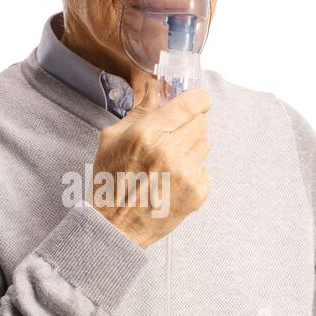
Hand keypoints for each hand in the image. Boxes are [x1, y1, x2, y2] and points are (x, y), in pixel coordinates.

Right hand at [90, 82, 210, 248]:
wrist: (116, 227)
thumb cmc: (110, 182)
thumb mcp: (113, 139)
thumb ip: (140, 111)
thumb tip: (158, 88)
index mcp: (146, 134)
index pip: (191, 103)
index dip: (197, 99)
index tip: (196, 101)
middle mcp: (169, 152)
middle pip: (201, 122)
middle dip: (189, 124)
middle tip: (173, 136)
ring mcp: (186, 173)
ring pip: (205, 143)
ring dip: (191, 147)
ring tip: (169, 162)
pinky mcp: (197, 192)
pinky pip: (205, 168)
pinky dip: (193, 170)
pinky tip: (172, 180)